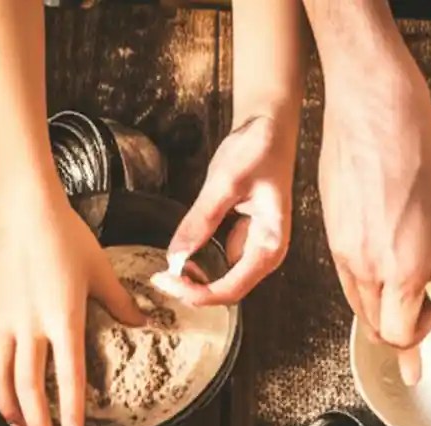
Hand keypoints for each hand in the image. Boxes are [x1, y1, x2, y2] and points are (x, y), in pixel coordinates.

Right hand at [0, 190, 143, 425]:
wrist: (27, 212)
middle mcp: (30, 325)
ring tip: (17, 425)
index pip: (68, 375)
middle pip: (27, 385)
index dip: (70, 410)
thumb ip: (121, 303)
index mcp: (63, 319)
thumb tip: (142, 322)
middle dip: (35, 421)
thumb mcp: (102, 272)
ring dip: (7, 404)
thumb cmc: (67, 238)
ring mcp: (5, 319)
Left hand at [154, 115, 294, 304]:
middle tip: (160, 277)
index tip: (167, 282)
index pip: (232, 289)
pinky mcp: (243, 235)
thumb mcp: (225, 182)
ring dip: (196, 279)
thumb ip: (201, 220)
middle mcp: (265, 252)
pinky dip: (200, 262)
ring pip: (223, 278)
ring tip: (166, 269)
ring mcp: (255, 245)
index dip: (198, 293)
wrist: (270, 127)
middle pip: (228, 290)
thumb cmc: (257, 150)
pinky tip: (182, 253)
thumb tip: (175, 256)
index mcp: (269, 244)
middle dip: (194, 290)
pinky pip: (220, 259)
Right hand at [320, 65, 430, 384]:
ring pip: (357, 302)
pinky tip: (381, 267)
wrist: (371, 106)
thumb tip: (420, 280)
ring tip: (403, 300)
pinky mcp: (329, 231)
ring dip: (381, 309)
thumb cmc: (413, 146)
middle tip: (421, 326)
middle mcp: (366, 265)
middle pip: (375, 326)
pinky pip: (346, 272)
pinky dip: (365, 282)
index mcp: (401, 266)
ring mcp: (341, 249)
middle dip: (401, 331)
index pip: (400, 333)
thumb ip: (426, 257)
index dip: (418, 338)